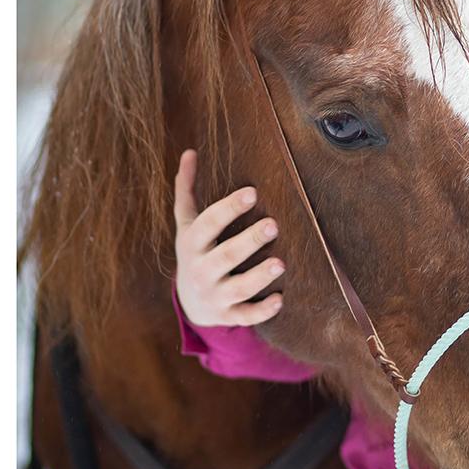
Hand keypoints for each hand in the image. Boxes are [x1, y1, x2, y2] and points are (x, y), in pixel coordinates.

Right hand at [173, 149, 284, 326]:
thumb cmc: (196, 252)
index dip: (228, 209)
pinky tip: (280, 299)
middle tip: (273, 225)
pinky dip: (262, 311)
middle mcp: (201, 270)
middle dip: (248, 241)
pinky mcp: (228, 315)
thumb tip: (190, 152)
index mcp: (192, 244)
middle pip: (225, 256)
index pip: (207, 224)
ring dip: (259, 277)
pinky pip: (245, 316)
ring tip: (281, 263)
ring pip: (238, 288)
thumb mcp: (187, 224)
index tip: (252, 192)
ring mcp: (214, 295)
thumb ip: (188, 189)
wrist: (190, 303)